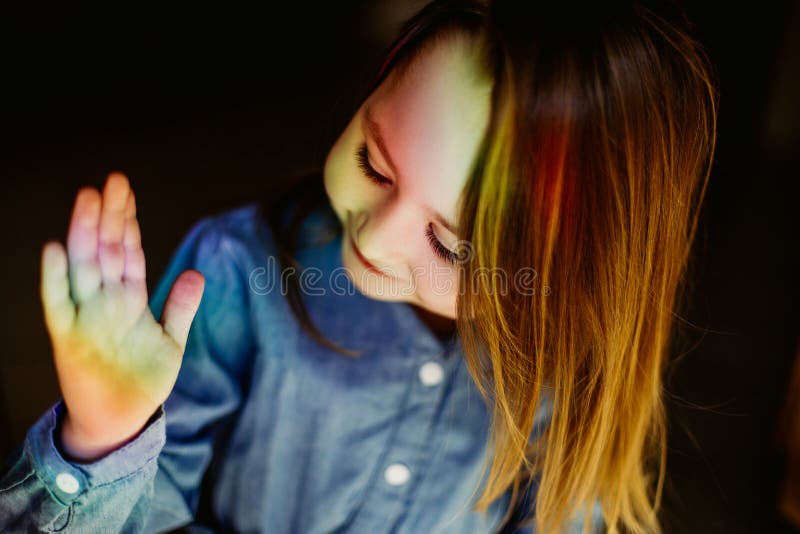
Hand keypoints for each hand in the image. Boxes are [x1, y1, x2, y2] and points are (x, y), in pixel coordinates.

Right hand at [40, 172, 204, 460]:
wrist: (119, 420)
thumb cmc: (142, 378)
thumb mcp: (170, 341)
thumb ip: (180, 308)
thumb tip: (196, 273)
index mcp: (129, 299)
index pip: (129, 252)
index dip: (130, 222)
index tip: (127, 192)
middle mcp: (105, 302)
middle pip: (108, 251)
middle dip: (111, 216)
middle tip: (113, 180)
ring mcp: (85, 318)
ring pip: (84, 268)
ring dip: (86, 234)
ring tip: (88, 200)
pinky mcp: (67, 340)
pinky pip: (58, 305)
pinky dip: (55, 279)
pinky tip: (54, 249)